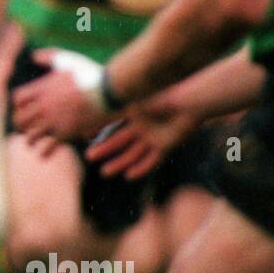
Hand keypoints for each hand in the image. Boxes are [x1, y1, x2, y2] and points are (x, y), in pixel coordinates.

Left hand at [10, 47, 114, 143]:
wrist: (108, 90)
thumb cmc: (90, 73)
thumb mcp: (67, 60)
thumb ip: (49, 57)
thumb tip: (34, 55)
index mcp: (42, 88)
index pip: (17, 99)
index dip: (19, 104)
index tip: (25, 108)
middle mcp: (44, 105)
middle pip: (20, 119)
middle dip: (20, 124)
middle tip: (25, 128)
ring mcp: (54, 120)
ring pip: (30, 136)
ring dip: (31, 139)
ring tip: (34, 142)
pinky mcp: (66, 133)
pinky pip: (47, 147)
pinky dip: (44, 151)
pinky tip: (45, 153)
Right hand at [85, 90, 199, 179]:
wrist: (189, 102)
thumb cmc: (163, 97)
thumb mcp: (137, 100)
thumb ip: (118, 106)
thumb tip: (95, 107)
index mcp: (134, 114)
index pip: (113, 125)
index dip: (99, 132)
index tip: (84, 137)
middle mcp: (142, 128)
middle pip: (120, 141)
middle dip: (105, 149)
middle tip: (89, 157)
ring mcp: (153, 138)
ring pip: (133, 153)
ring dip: (120, 163)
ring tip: (105, 172)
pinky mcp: (166, 146)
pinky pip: (152, 160)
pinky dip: (142, 168)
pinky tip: (129, 176)